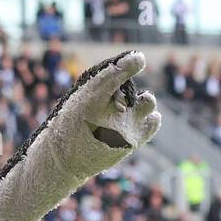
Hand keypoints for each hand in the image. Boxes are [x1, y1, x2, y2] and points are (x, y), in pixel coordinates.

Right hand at [48, 51, 160, 184]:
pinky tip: (135, 119)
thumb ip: (101, 86)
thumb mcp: (76, 101)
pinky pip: (154, 120)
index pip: (115, 76)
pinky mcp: (134, 141)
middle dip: (126, 88)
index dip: (130, 64)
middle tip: (114, 99)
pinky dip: (149, 117)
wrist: (66, 161)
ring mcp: (125, 129)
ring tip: (128, 110)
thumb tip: (127, 73)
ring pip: (148, 101)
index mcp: (91, 101)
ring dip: (142, 101)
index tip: (138, 59)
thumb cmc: (69, 125)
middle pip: (131, 88)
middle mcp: (111, 115)